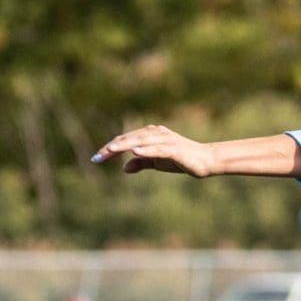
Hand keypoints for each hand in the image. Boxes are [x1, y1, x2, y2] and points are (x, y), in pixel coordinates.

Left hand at [92, 125, 218, 177]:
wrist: (205, 161)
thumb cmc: (181, 159)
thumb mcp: (157, 162)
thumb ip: (141, 163)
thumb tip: (125, 168)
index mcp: (150, 135)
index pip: (125, 140)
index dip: (109, 149)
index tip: (95, 159)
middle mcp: (156, 133)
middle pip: (129, 138)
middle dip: (112, 148)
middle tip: (96, 157)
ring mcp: (166, 140)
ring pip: (141, 141)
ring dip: (125, 144)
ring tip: (110, 150)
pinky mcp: (175, 149)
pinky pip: (158, 148)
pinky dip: (147, 149)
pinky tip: (135, 151)